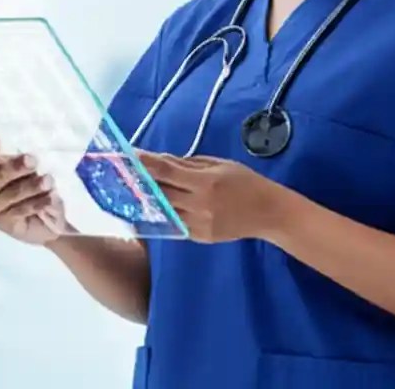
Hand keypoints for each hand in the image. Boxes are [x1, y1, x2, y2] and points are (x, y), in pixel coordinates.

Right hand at [0, 137, 67, 245]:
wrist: (50, 222)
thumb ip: (25, 162)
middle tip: (33, 160)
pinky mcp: (4, 224)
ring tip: (48, 181)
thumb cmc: (38, 189)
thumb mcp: (34, 172)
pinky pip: (19, 210)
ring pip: (10, 194)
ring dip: (31, 186)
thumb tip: (28, 154)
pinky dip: (36, 203)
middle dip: (14, 167)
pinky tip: (50, 198)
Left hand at [136, 151, 283, 242]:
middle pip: (161, 194)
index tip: (130, 156)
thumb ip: (188, 164)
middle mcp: (199, 205)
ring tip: (136, 191)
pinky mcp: (200, 237)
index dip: (146, 164)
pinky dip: (168, 214)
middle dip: (143, 183)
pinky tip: (158, 207)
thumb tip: (161, 160)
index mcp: (205, 182)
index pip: (167, 172)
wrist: (268, 213)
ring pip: (165, 211)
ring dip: (151, 201)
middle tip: (125, 174)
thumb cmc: (245, 182)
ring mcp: (198, 224)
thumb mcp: (219, 164)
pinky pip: (177, 223)